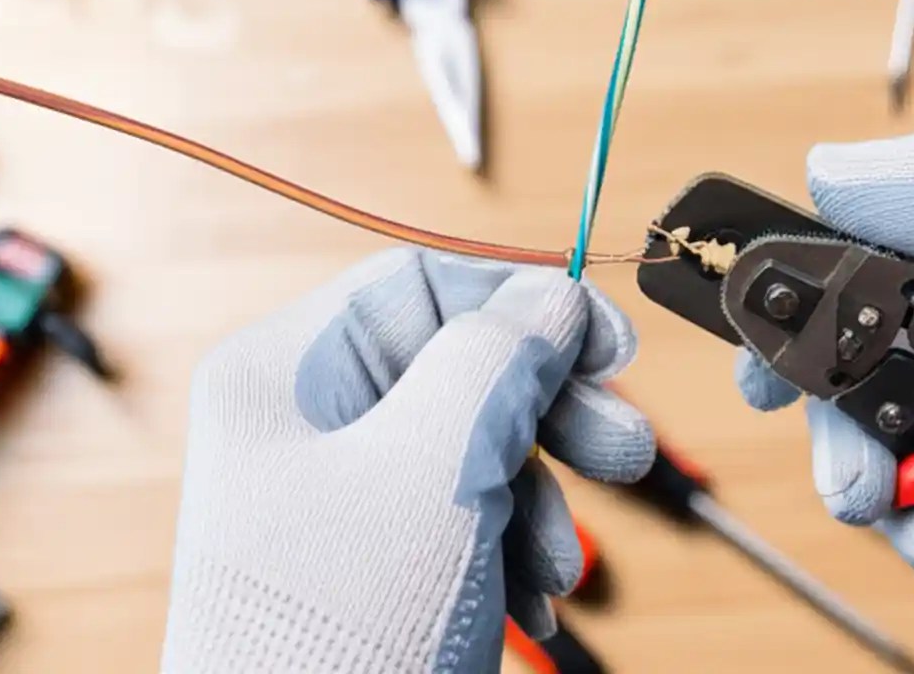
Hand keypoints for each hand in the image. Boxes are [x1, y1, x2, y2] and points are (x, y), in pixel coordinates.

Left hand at [160, 248, 652, 672]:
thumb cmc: (344, 626)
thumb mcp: (436, 465)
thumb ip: (501, 357)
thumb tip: (551, 298)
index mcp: (285, 373)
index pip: (421, 286)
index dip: (524, 302)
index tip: (614, 347)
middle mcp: (304, 424)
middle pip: (456, 369)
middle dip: (549, 414)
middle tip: (627, 452)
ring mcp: (337, 496)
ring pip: (470, 448)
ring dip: (537, 499)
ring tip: (556, 568)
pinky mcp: (374, 559)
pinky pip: (461, 515)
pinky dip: (510, 548)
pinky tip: (531, 598)